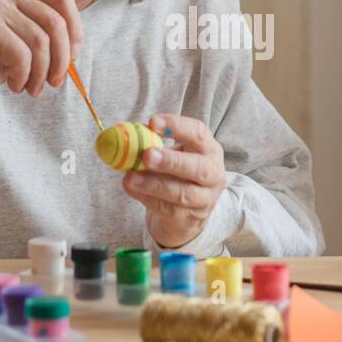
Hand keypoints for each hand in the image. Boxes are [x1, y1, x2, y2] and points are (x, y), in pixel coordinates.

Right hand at [0, 0, 82, 108]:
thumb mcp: (23, 45)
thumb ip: (47, 41)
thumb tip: (75, 56)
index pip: (64, 3)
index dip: (75, 33)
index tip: (72, 60)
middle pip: (56, 24)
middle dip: (61, 60)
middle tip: (53, 82)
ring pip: (40, 43)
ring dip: (40, 74)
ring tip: (30, 87)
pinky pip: (21, 55)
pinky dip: (23, 76)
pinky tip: (14, 84)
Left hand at [122, 114, 226, 248]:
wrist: (186, 215)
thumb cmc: (178, 176)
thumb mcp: (173, 156)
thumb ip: (155, 146)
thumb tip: (128, 138)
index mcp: (210, 151)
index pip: (198, 133)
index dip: (177, 126)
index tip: (152, 122)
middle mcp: (213, 175)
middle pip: (198, 167)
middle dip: (171, 161)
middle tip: (147, 155)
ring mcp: (205, 200)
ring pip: (182, 193)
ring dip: (154, 184)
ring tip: (130, 177)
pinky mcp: (190, 220)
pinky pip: (168, 210)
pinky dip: (147, 199)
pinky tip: (132, 189)